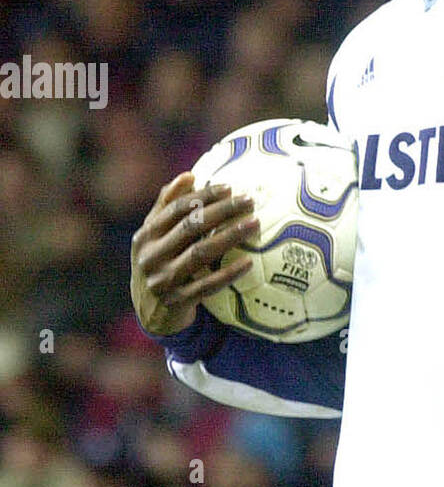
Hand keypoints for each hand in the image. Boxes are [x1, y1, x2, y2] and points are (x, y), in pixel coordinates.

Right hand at [130, 172, 258, 335]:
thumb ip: (167, 207)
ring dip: (230, 236)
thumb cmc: (159, 263)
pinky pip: (208, 285)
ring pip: (201, 253)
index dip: (203, 196)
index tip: (230, 187)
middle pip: (190, 227)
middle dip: (222, 211)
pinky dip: (229, 273)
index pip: (176, 208)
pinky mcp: (177, 301)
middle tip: (249, 200)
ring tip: (254, 224)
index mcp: (146, 235)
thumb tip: (188, 175)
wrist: (150, 311)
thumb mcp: (155, 237)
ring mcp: (163, 280)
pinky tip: (249, 263)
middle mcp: (151, 256)